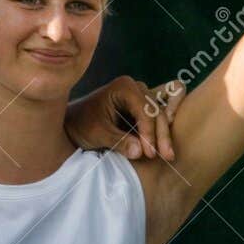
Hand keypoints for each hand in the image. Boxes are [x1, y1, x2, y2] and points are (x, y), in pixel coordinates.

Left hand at [64, 77, 185, 159]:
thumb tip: (140, 152)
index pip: (145, 110)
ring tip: (167, 154)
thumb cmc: (83, 125)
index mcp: (124, 87)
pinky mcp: (146, 108)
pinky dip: (166, 126)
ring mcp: (143, 97)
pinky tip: (165, 144)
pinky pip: (163, 112)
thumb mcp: (98, 134)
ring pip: (164, 111)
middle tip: (165, 156)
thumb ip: (118, 141)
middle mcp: (137, 88)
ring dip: (166, 132)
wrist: (75, 123)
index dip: (150, 132)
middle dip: (162, 134)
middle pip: (158, 110)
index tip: (149, 153)